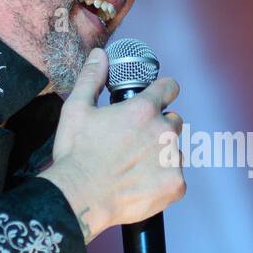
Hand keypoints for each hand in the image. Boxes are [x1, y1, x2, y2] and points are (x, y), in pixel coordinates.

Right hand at [38, 47, 185, 243]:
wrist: (79, 197)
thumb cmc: (76, 154)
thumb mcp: (76, 109)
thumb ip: (91, 78)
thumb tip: (100, 54)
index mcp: (143, 110)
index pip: (169, 88)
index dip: (164, 90)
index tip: (159, 97)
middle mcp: (163, 132)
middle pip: (173, 122)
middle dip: (158, 129)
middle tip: (134, 143)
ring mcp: (172, 160)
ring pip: (175, 153)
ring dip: (161, 157)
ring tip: (134, 168)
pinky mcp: (175, 185)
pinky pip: (175, 179)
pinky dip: (162, 183)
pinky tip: (140, 185)